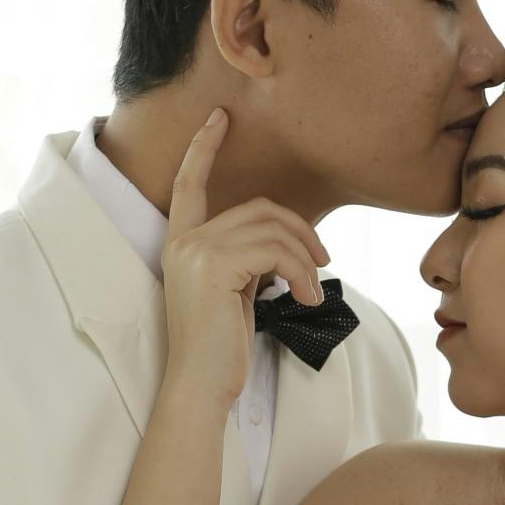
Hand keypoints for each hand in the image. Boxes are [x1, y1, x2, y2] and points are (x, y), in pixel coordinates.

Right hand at [161, 108, 331, 407]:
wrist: (201, 386)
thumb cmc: (222, 348)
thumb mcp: (234, 291)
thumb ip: (247, 257)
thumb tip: (290, 242)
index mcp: (182, 244)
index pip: (191, 185)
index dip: (204, 148)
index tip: (220, 118)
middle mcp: (183, 241)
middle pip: (259, 208)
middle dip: (301, 232)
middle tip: (323, 263)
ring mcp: (195, 251)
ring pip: (272, 227)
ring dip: (306, 258)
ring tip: (312, 291)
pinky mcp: (214, 266)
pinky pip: (276, 251)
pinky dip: (302, 272)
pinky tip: (306, 299)